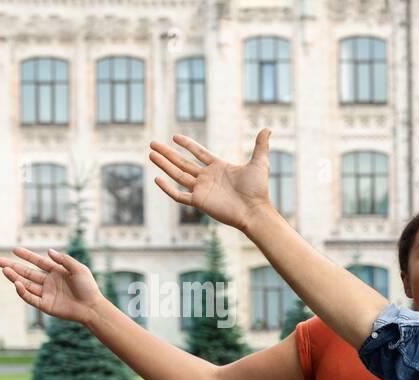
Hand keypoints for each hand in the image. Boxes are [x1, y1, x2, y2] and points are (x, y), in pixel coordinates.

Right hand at [0, 247, 105, 326]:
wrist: (93, 308)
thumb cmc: (89, 288)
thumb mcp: (79, 269)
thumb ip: (64, 260)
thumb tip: (48, 251)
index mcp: (57, 272)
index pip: (38, 262)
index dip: (27, 256)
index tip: (15, 249)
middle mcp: (50, 282)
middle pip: (27, 273)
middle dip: (13, 266)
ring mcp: (47, 294)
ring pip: (26, 284)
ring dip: (14, 277)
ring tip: (4, 269)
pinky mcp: (46, 305)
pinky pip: (30, 298)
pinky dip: (22, 291)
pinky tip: (16, 283)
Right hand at [150, 128, 273, 231]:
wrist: (255, 210)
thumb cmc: (259, 190)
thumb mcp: (260, 163)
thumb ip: (260, 146)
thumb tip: (267, 129)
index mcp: (219, 167)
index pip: (199, 153)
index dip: (187, 145)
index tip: (174, 137)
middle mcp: (208, 178)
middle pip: (183, 163)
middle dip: (168, 153)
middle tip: (153, 143)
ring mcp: (202, 190)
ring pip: (178, 175)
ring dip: (164, 165)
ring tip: (151, 154)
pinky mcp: (199, 202)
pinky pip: (179, 195)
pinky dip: (168, 189)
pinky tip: (156, 179)